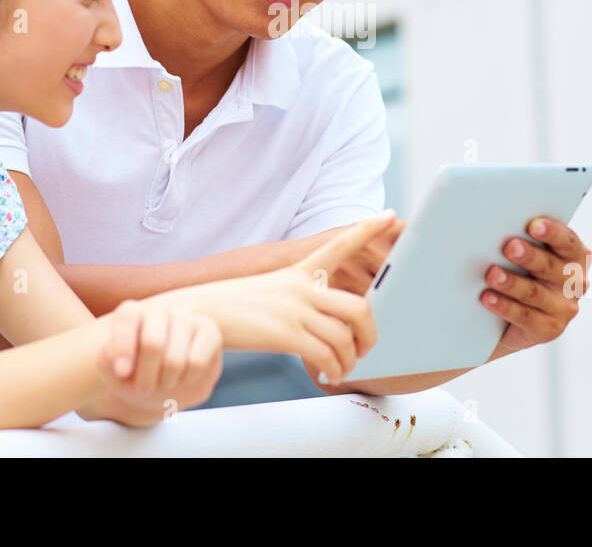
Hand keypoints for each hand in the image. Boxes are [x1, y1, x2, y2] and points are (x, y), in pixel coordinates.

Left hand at [86, 299, 222, 426]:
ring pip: (175, 359)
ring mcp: (186, 317)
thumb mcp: (114, 373)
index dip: (124, 347)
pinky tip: (183, 377)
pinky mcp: (209, 330)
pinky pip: (197, 362)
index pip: (127, 318)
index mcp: (132, 313)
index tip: (122, 373)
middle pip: (153, 343)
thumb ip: (107, 363)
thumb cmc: (136, 375)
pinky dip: (187, 379)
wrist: (166, 384)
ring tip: (163, 382)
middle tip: (143, 388)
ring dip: (166, 382)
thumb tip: (118, 362)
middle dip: (146, 377)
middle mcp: (159, 309)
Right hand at [155, 211, 395, 382]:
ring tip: (341, 368)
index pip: (339, 244)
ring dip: (349, 360)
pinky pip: (325, 355)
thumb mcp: (273, 289)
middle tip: (364, 349)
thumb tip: (332, 321)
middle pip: (359, 308)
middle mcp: (302, 287)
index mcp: (300, 271)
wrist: (200, 312)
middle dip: (370, 334)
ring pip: (344, 337)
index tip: (390, 215)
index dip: (367, 229)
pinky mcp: (284, 333)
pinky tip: (328, 375)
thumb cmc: (237, 305)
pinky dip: (333, 370)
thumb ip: (303, 297)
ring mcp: (294, 309)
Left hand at [481, 217, 591, 356]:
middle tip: (509, 247)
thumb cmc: (518, 272)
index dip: (552, 232)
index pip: (568, 241)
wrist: (510, 318)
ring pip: (535, 292)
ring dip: (512, 282)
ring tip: (492, 274)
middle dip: (529, 256)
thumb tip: (499, 226)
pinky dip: (504, 306)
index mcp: (574, 256)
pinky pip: (524, 316)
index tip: (533, 226)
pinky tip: (488, 298)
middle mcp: (575, 282)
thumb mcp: (526, 255)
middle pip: (550, 266)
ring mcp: (564, 308)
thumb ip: (524, 240)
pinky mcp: (549, 329)